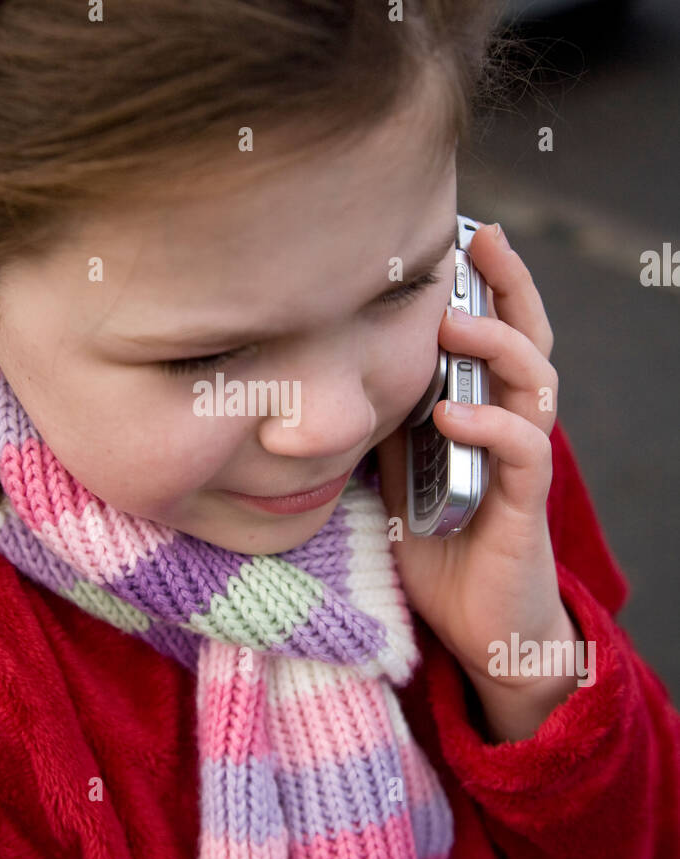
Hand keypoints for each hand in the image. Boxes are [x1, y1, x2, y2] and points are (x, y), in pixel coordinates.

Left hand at [376, 222, 576, 717]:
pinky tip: (455, 415)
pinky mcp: (522, 506)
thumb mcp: (397, 469)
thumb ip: (383, 423)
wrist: (482, 625)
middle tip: (484, 240)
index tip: (458, 233)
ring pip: (534, 384)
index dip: (484, 283)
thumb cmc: (440, 542)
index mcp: (481, 410)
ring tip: (458, 325)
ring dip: (498, 347)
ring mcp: (520, 463)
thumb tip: (325, 376)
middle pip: (528, 339)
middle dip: (510, 286)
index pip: (494, 333)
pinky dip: (492, 427)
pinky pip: (523, 453)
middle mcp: (509, 426)